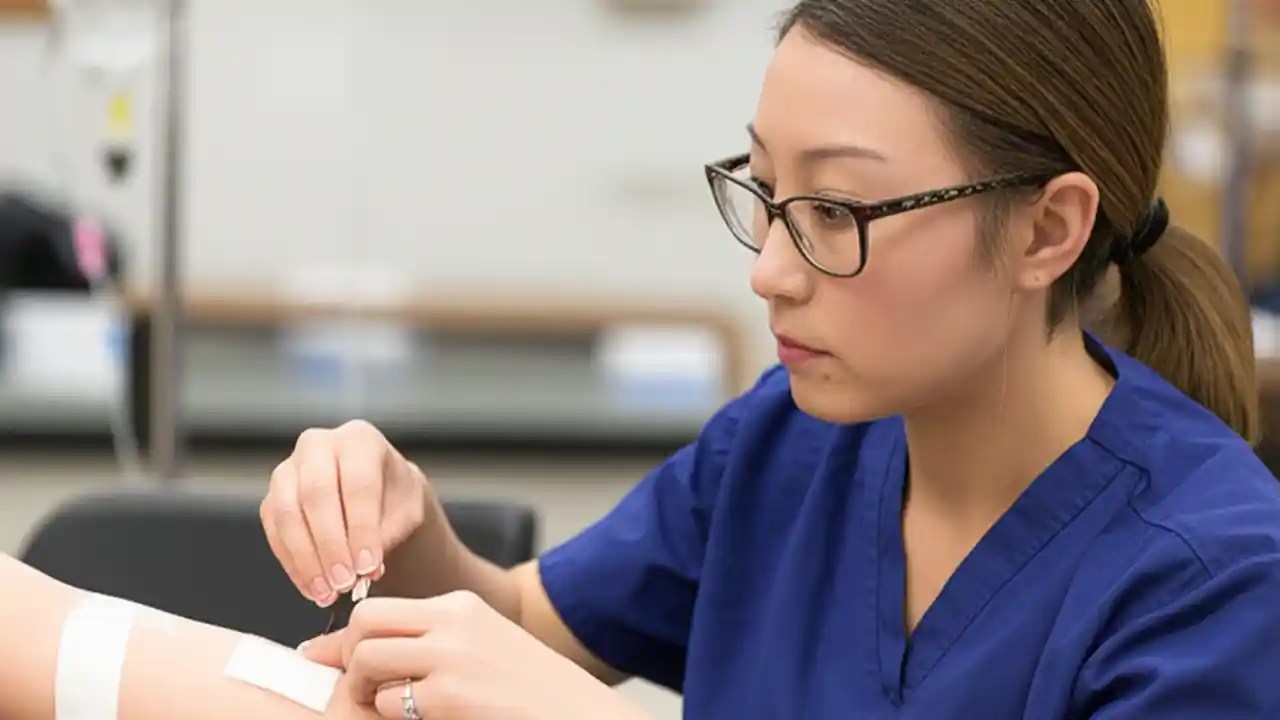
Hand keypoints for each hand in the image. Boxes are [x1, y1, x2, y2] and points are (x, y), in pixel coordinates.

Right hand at [261, 420, 438, 605]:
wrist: (376, 493)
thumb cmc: (393, 497)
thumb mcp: (406, 511)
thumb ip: (388, 534)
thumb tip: (364, 569)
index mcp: (360, 440)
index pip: (358, 482)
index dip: (361, 527)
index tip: (367, 565)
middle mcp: (319, 446)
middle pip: (317, 494)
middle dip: (330, 545)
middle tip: (344, 582)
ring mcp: (289, 469)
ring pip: (288, 513)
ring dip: (306, 559)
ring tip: (326, 592)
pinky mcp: (272, 497)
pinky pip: (274, 531)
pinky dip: (292, 564)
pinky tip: (311, 587)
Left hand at [300, 592, 649, 719]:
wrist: (575, 714)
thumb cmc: (529, 690)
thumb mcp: (480, 646)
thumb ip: (428, 639)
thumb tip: (352, 647)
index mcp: (461, 606)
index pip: (378, 607)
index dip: (346, 637)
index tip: (326, 657)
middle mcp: (453, 623)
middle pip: (364, 624)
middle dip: (347, 658)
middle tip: (358, 687)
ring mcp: (451, 658)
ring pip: (367, 663)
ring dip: (368, 694)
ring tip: (396, 711)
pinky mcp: (450, 696)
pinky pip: (388, 705)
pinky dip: (393, 719)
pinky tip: (428, 719)